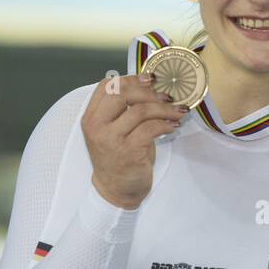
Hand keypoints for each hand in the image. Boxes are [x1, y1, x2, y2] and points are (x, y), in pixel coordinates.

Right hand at [81, 73, 186, 209]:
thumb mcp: (114, 131)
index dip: (129, 78)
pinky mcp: (127, 151)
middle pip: (122, 93)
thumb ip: (123, 110)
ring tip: (177, 111)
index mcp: (91, 117)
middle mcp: (97, 126)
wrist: (115, 189)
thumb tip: (151, 88)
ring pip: (140, 111)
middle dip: (149, 92)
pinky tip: (173, 126)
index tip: (150, 79)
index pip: (105, 86)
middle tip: (167, 96)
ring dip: (164, 109)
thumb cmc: (118, 157)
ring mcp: (111, 139)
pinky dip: (166, 124)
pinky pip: (151, 128)